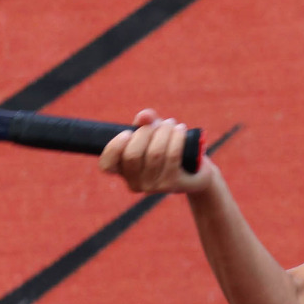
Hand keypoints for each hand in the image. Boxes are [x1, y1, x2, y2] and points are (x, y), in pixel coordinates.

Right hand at [99, 108, 215, 194]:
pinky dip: (176, 138)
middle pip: (132, 155)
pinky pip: (172, 156)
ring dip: (164, 132)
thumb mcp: (153, 133)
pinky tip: (180, 130)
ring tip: (171, 124)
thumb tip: (144, 116)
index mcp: (123, 171)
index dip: (114, 147)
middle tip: (158, 124)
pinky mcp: (172, 184)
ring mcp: (153, 186)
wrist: (196, 171)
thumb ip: (145, 122)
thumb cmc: (168, 149)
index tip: (127, 133)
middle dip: (146, 132)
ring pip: (155, 153)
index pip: (106, 165)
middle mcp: (135, 183)